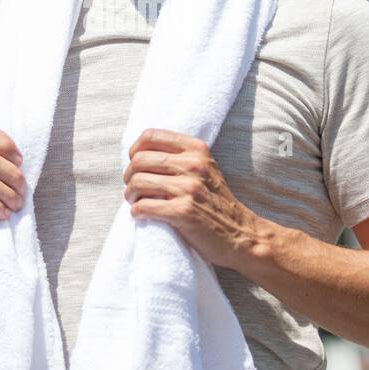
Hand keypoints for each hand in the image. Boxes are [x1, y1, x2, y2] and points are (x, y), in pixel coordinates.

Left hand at [122, 128, 263, 269]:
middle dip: (129, 176)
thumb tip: (137, 155)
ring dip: (130, 195)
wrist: (240, 233)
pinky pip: (143, 207)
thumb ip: (178, 156)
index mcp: (197, 149)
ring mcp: (189, 188)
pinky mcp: (184, 211)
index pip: (150, 136)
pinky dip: (136, 212)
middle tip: (132, 188)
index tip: (136, 164)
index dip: (135, 150)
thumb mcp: (203, 168)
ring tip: (136, 201)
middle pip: (139, 160)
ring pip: (137, 183)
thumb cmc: (214, 201)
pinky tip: (143, 214)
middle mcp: (194, 164)